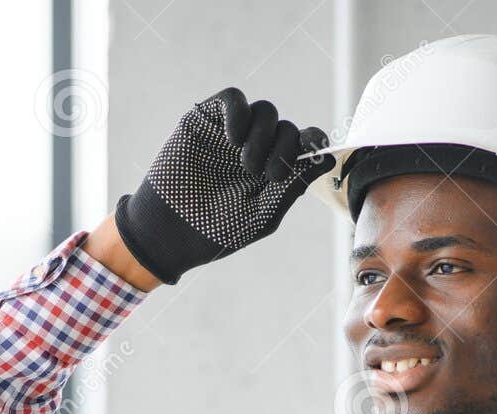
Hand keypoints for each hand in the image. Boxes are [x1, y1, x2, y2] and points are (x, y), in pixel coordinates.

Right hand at [113, 87, 334, 284]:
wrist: (169, 231)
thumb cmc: (216, 230)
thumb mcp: (263, 214)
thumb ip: (293, 186)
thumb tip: (327, 159)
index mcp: (272, 172)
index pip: (303, 144)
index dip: (313, 139)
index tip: (314, 146)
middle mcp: (255, 150)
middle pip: (287, 127)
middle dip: (284, 147)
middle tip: (266, 174)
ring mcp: (231, 135)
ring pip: (265, 110)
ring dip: (264, 134)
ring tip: (246, 163)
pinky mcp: (206, 121)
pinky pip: (233, 99)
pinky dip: (239, 113)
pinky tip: (233, 139)